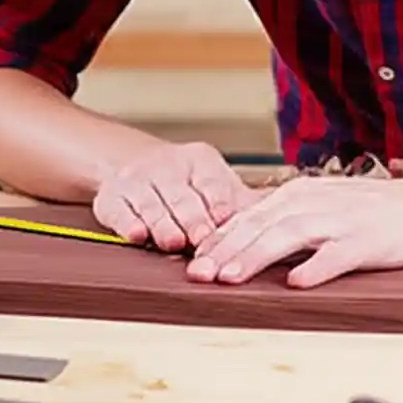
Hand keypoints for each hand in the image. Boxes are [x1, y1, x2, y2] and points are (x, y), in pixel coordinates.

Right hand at [92, 141, 263, 251]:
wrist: (135, 166)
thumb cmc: (189, 184)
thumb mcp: (219, 184)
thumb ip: (248, 201)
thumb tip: (291, 213)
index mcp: (200, 161)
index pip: (211, 182)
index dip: (218, 201)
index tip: (228, 219)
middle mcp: (166, 166)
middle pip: (181, 195)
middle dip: (192, 218)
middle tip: (202, 239)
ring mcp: (136, 181)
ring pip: (151, 204)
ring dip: (163, 223)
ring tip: (174, 241)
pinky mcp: (110, 198)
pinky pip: (118, 211)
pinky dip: (127, 223)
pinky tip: (137, 236)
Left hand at [185, 177, 402, 287]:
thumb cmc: (367, 212)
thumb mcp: (319, 206)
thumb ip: (282, 220)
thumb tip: (240, 242)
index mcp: (297, 194)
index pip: (248, 217)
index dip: (217, 239)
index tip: (191, 261)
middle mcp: (313, 203)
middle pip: (260, 226)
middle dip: (224, 251)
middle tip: (196, 274)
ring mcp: (339, 221)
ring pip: (288, 236)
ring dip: (256, 257)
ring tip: (230, 278)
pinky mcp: (365, 241)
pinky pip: (336, 256)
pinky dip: (314, 268)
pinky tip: (296, 283)